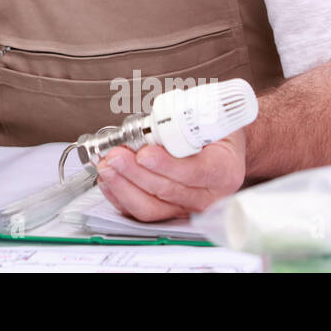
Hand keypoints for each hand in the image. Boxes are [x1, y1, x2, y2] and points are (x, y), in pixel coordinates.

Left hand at [94, 129, 246, 221]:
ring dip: (123, 186)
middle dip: (136, 173)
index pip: (197, 172)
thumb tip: (154, 124)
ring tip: (106, 166)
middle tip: (116, 155)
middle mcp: (208, 195)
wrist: (218, 144)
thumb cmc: (213, 131)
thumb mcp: (209, 117)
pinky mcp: (168, 213)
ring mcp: (187, 208)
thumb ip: (186, 121)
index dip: (168, 165)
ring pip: (152, 207)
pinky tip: (108, 179)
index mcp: (224, 169)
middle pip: (168, 191)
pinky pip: (141, 211)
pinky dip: (119, 196)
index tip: (145, 154)